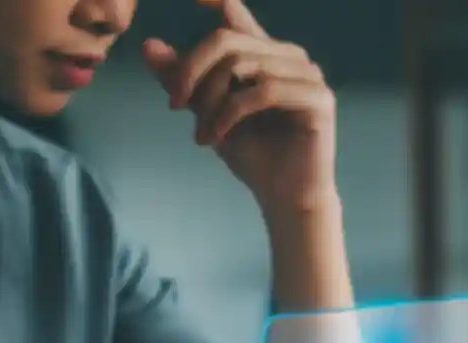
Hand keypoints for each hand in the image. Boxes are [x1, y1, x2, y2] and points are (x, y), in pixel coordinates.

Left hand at [142, 0, 336, 213]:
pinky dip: (229, 115)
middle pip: (228, 39)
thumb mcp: (208, 113)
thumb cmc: (253, 156)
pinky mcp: (319, 99)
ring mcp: (309, 76)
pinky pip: (261, 92)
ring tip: (201, 134)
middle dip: (192, 71)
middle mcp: (291, 57)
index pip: (235, 11)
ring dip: (210, 102)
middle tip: (174, 104)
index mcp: (267, 54)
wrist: (284, 198)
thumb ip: (185, 80)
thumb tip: (149, 45)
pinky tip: (217, 138)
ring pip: (243, 66)